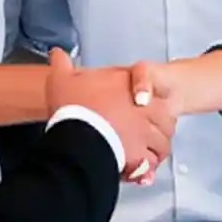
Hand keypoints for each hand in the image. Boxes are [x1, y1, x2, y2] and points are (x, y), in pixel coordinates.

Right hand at [46, 49, 176, 182]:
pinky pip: (151, 162)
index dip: (148, 101)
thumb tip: (56, 52)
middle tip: (150, 132)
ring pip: (162, 141)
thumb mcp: (61, 79)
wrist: (76, 136)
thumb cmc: (72, 107)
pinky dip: (147, 167)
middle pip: (165, 116)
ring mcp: (144, 131)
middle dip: (160, 126)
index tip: (140, 108)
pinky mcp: (140, 154)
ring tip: (146, 152)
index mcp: (127, 86)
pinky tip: (139, 169)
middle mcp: (142, 107)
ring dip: (156, 148)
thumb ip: (62, 64)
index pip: (150, 90)